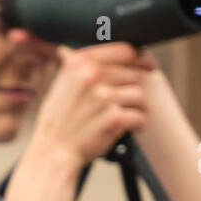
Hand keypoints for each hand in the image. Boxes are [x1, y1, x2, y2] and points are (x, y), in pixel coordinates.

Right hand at [27, 41, 156, 168]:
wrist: (53, 152)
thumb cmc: (59, 121)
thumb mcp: (62, 84)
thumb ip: (83, 65)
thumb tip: (111, 47)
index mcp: (79, 63)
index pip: (124, 50)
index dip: (141, 59)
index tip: (148, 66)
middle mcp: (91, 76)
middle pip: (134, 75)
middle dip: (132, 91)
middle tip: (122, 105)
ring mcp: (103, 96)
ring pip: (139, 96)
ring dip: (136, 109)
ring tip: (122, 118)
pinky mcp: (114, 117)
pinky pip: (140, 116)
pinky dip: (137, 124)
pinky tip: (126, 128)